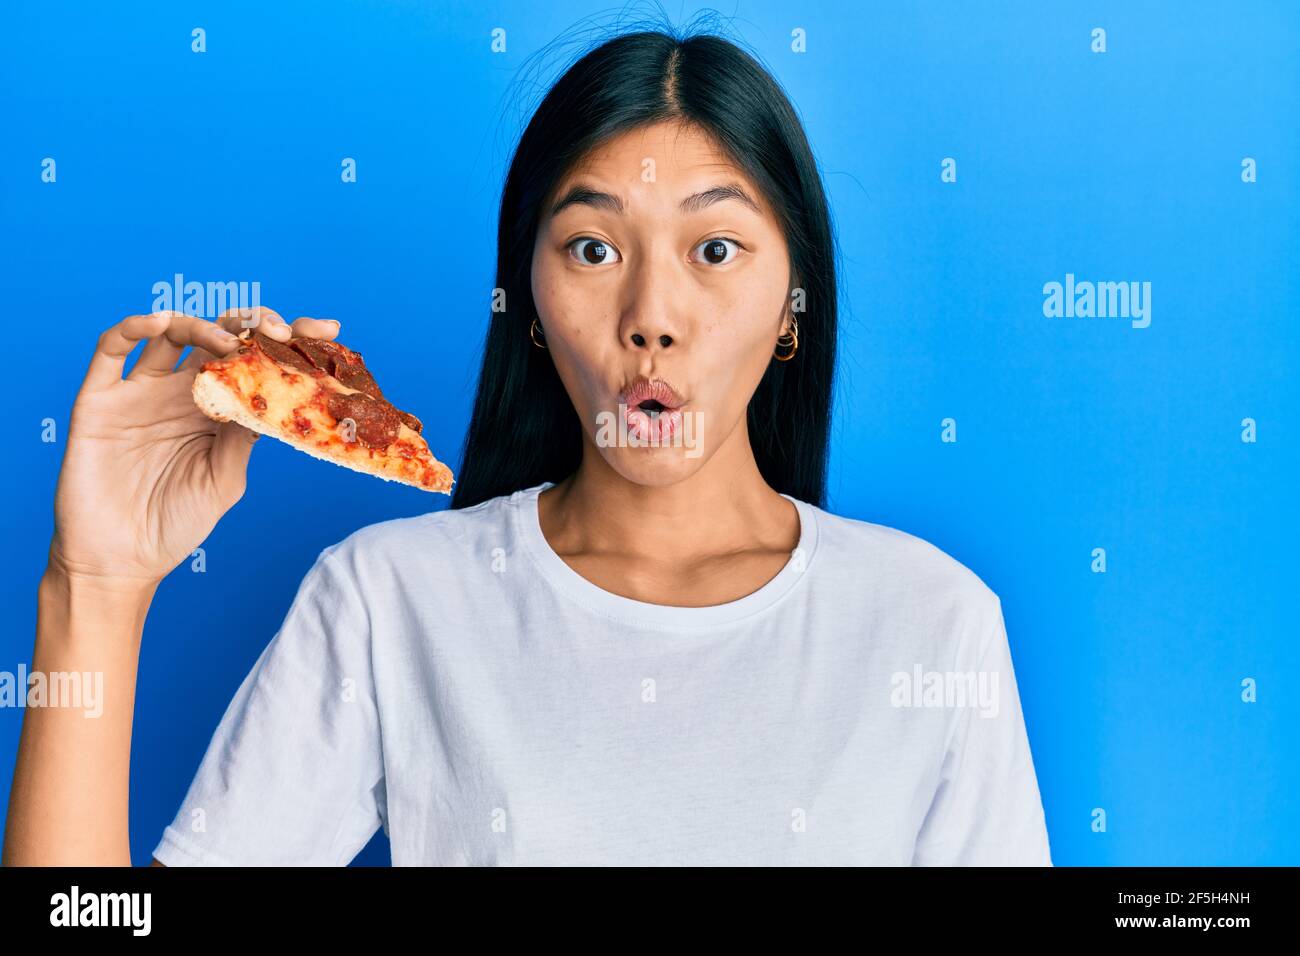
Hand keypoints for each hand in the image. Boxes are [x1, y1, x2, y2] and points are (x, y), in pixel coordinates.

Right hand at [47, 307, 341, 584]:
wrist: (120, 560)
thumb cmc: (176, 524)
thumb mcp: (223, 481)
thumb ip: (242, 439)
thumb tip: (266, 398)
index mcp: (218, 410)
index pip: (255, 361)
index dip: (289, 340)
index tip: (327, 329)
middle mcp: (181, 393)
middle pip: (218, 337)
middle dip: (250, 324)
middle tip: (277, 330)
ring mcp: (140, 392)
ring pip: (170, 333)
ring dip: (202, 325)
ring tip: (228, 341)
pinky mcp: (99, 398)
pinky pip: (111, 348)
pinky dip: (134, 326)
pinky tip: (160, 323)